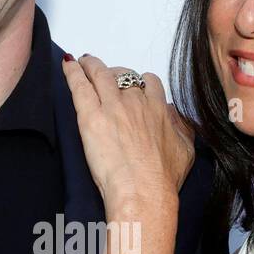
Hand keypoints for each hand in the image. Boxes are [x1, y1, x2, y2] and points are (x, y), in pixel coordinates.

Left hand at [62, 54, 194, 209]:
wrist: (143, 191)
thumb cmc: (163, 179)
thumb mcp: (185, 150)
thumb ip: (181, 127)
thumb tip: (173, 116)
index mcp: (158, 108)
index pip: (149, 83)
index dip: (139, 83)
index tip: (132, 88)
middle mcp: (136, 102)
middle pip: (123, 76)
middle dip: (113, 74)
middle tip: (104, 76)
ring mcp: (112, 107)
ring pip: (100, 74)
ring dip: (91, 65)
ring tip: (83, 63)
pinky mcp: (91, 117)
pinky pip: (80, 86)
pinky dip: (73, 73)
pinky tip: (68, 66)